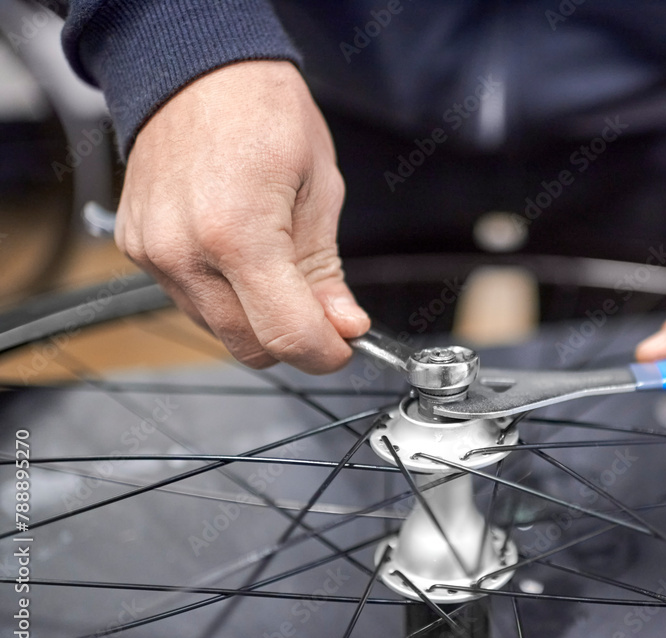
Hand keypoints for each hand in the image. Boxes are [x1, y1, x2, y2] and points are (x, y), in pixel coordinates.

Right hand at [116, 61, 368, 372]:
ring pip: (217, 329)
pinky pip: (188, 301)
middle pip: (249, 346)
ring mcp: (153, 254)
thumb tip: (342, 324)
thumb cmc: (262, 112)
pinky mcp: (135, 250)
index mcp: (238, 233)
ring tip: (276, 265)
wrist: (195, 70)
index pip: (286, 334)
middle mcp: (184, 252)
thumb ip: (325, 269)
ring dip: (255, 318)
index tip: (343, 346)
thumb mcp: (320, 189)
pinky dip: (222, 296)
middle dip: (293, 339)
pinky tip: (237, 256)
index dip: (325, 353)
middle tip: (320, 309)